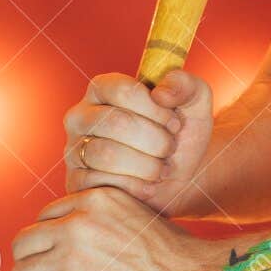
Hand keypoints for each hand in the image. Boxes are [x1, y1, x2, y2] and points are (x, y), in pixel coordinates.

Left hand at [9, 186, 216, 270]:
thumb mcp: (137, 217)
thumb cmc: (176, 258)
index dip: (48, 242)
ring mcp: (73, 258)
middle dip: (31, 265)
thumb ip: (103, 221)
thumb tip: (68, 239)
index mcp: (97, 198)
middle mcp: (79, 223)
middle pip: (25, 242)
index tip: (55, 263)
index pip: (46, 216)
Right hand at [63, 70, 213, 215]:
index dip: (156, 109)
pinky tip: (149, 185)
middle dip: (155, 140)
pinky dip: (136, 186)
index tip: (175, 122)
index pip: (122, 90)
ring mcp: (74, 149)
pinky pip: (102, 183)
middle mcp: (81, 115)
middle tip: (170, 148)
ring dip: (147, 165)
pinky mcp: (76, 181)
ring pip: (107, 154)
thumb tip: (161, 92)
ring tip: (162, 167)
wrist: (180, 176)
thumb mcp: (195, 102)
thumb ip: (185, 85)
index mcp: (104, 88)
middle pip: (115, 123)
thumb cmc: (181, 133)